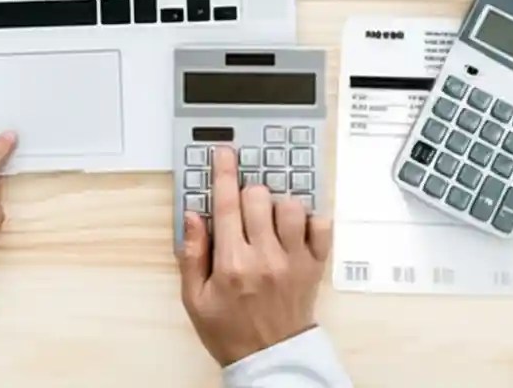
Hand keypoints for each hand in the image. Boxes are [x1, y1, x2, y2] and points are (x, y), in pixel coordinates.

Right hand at [177, 146, 332, 365]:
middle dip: (246, 193)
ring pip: (290, 205)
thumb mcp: (194, 298)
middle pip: (258, 197)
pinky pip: (321, 225)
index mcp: (231, 263)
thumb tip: (193, 217)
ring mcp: (293, 260)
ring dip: (277, 204)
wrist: (269, 358)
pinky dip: (310, 218)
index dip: (224, 173)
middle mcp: (264, 257)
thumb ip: (191, 254)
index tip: (224, 154)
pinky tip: (294, 227)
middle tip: (241, 207)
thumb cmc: (230, 330)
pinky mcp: (314, 265)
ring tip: (268, 219)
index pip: (226, 204)